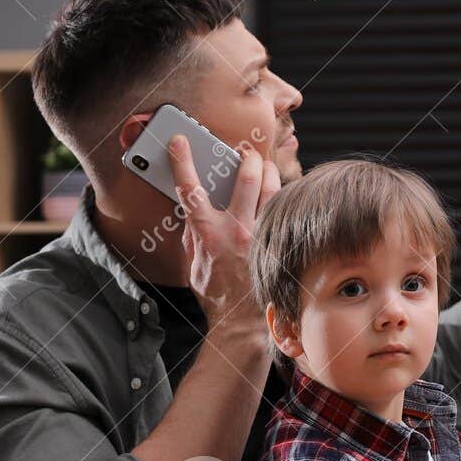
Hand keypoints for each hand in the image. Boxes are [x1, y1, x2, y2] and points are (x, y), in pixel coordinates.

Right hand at [170, 135, 280, 329]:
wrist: (241, 320)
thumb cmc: (215, 292)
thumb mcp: (192, 262)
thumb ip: (190, 232)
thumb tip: (188, 208)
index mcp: (206, 233)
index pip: (190, 188)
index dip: (182, 160)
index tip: (179, 140)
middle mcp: (235, 230)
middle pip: (245, 177)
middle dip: (245, 156)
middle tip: (242, 151)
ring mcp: (259, 235)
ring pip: (271, 188)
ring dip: (266, 170)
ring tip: (260, 165)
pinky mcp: (276, 241)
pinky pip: (281, 208)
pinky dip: (277, 195)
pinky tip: (274, 192)